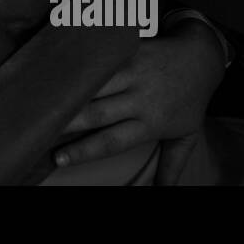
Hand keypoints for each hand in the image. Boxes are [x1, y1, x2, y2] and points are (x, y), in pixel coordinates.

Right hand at [53, 20, 226, 184]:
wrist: (203, 58)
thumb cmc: (190, 101)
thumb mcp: (186, 137)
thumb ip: (171, 166)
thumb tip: (162, 192)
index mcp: (150, 123)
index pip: (112, 141)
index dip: (84, 150)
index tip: (58, 157)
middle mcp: (140, 98)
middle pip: (98, 112)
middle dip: (69, 119)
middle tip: (41, 126)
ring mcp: (134, 72)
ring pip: (96, 82)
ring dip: (70, 88)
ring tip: (42, 95)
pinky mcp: (130, 50)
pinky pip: (102, 58)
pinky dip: (81, 62)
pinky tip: (60, 65)